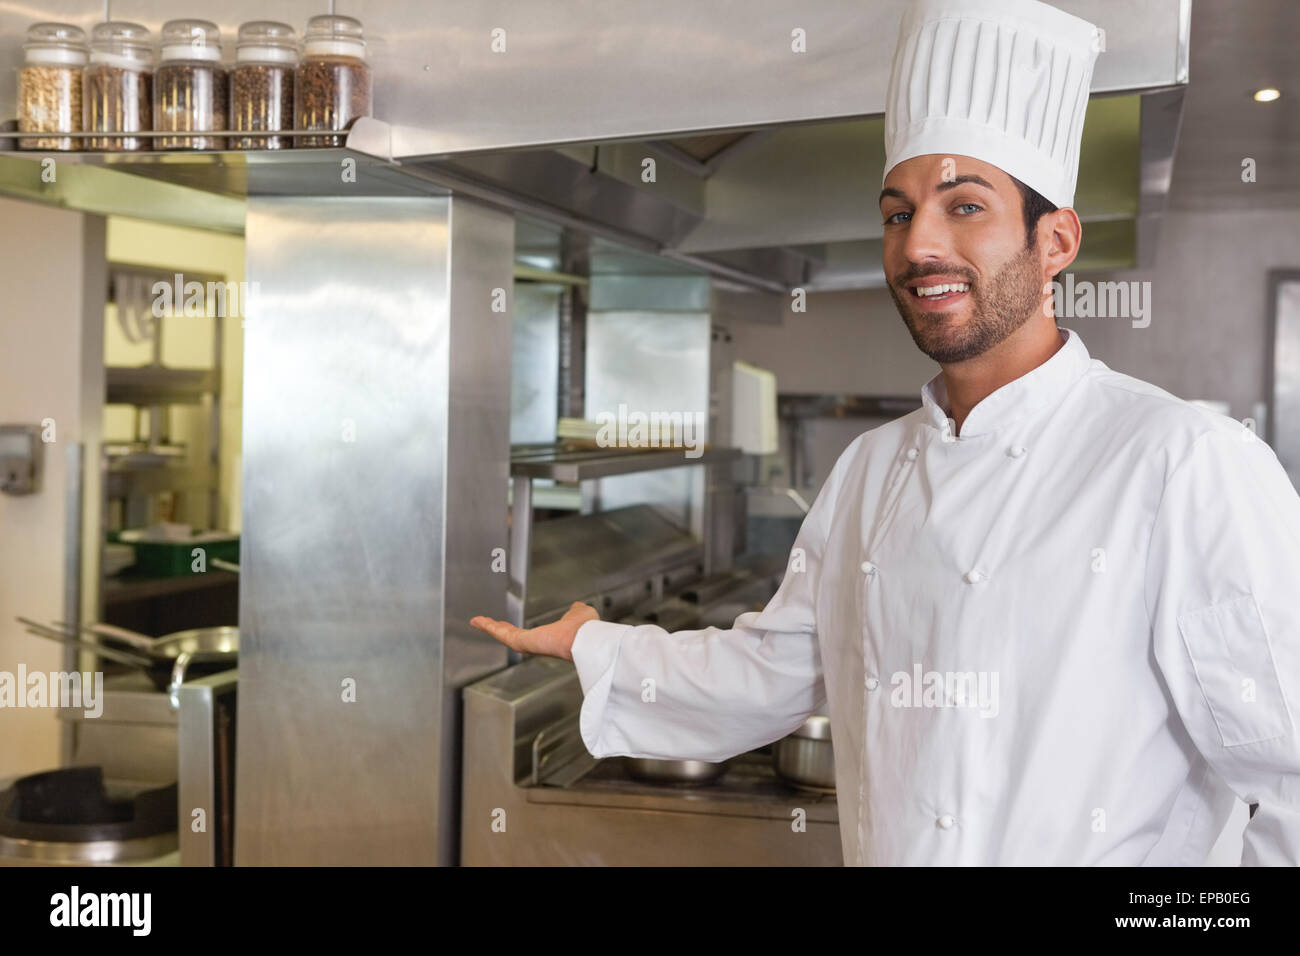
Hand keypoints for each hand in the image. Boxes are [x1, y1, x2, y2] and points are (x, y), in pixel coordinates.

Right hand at [469, 601, 599, 661]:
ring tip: (478, 622)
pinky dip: (488, 627)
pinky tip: (478, 621)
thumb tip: (576, 607)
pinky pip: (502, 634)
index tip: (507, 626)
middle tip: (487, 625)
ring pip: (505, 636)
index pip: (530, 634)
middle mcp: (538, 644)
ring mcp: (528, 644)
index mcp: (550, 639)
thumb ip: (575, 612)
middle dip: (500, 630)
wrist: (587, 641)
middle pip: (513, 637)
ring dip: (490, 628)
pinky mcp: (522, 642)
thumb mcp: (580, 614)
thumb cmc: (587, 630)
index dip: (518, 629)